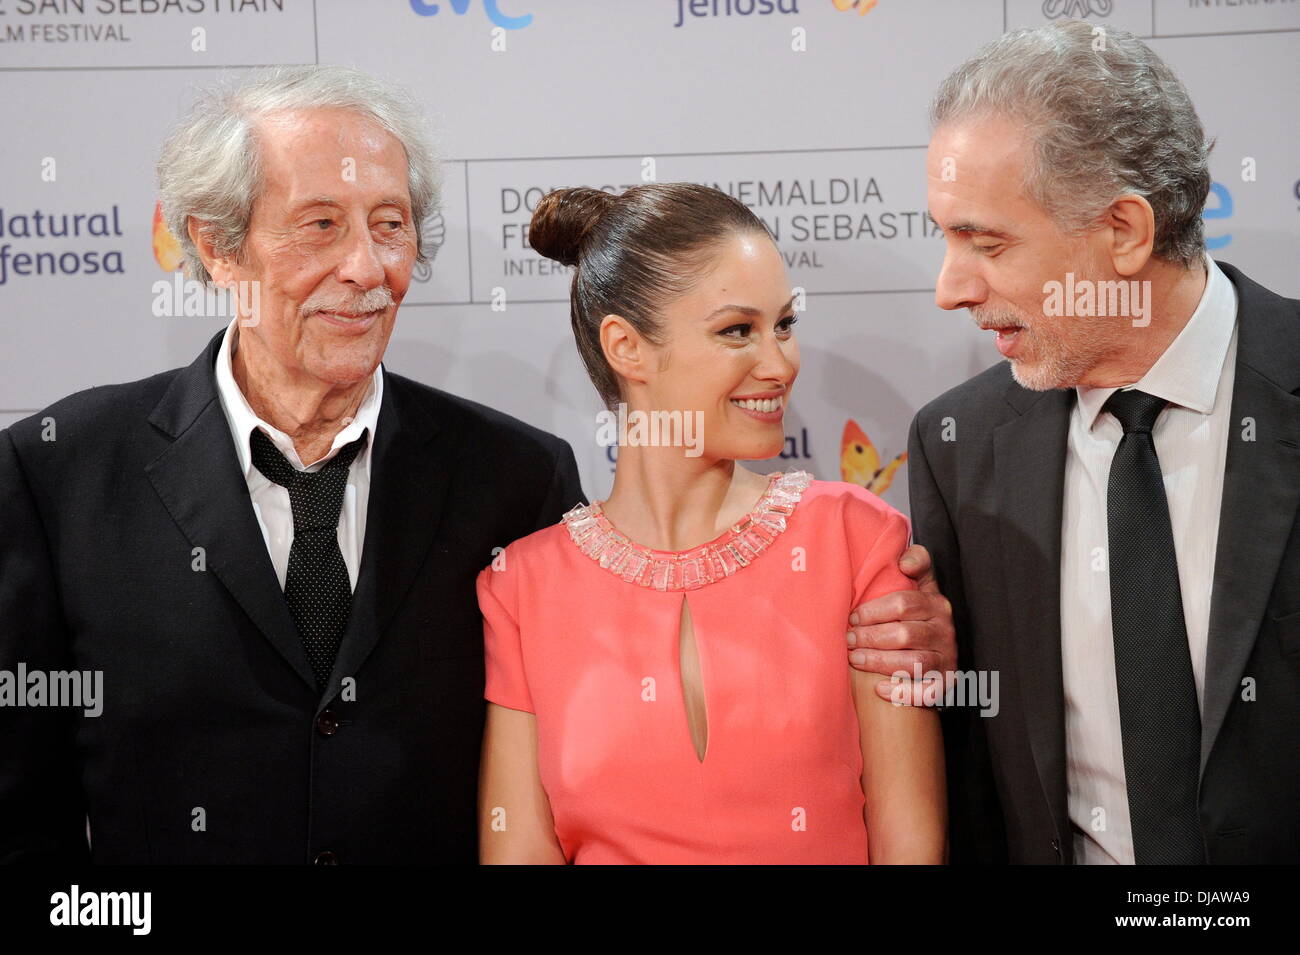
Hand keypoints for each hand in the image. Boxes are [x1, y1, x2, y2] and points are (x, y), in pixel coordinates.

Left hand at [846, 544, 955, 705]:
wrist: (936, 655)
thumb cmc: (917, 616)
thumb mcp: (921, 586)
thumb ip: (916, 564)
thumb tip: (904, 561)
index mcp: (936, 603)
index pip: (904, 603)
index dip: (874, 610)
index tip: (852, 616)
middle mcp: (945, 630)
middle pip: (905, 634)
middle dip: (870, 637)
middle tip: (847, 640)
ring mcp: (947, 658)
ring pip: (913, 662)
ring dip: (879, 662)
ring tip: (854, 659)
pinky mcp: (945, 684)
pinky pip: (926, 691)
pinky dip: (902, 692)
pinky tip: (879, 689)